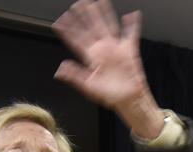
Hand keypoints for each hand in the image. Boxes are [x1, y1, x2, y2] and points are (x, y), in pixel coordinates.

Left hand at [52, 0, 162, 138]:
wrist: (128, 100)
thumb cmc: (109, 95)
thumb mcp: (89, 88)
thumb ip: (75, 77)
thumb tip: (60, 70)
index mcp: (91, 58)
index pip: (77, 40)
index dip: (68, 31)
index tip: (60, 21)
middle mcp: (102, 50)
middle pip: (92, 28)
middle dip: (85, 16)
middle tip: (78, 4)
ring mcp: (115, 49)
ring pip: (109, 26)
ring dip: (105, 14)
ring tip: (99, 2)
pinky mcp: (129, 51)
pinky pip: (131, 34)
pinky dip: (133, 25)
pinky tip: (131, 15)